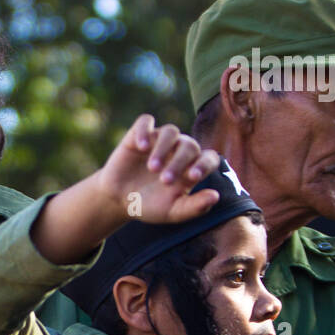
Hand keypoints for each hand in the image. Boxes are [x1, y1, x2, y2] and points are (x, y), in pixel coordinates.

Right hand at [94, 114, 220, 225]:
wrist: (118, 200)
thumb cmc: (149, 205)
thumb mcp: (173, 211)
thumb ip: (195, 207)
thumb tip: (216, 196)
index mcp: (191, 167)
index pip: (209, 158)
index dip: (205, 164)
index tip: (192, 177)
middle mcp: (178, 150)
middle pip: (189, 146)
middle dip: (179, 162)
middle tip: (165, 181)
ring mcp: (158, 141)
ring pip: (170, 131)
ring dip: (164, 148)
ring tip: (153, 167)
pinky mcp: (138, 135)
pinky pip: (145, 122)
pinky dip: (144, 131)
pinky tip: (142, 146)